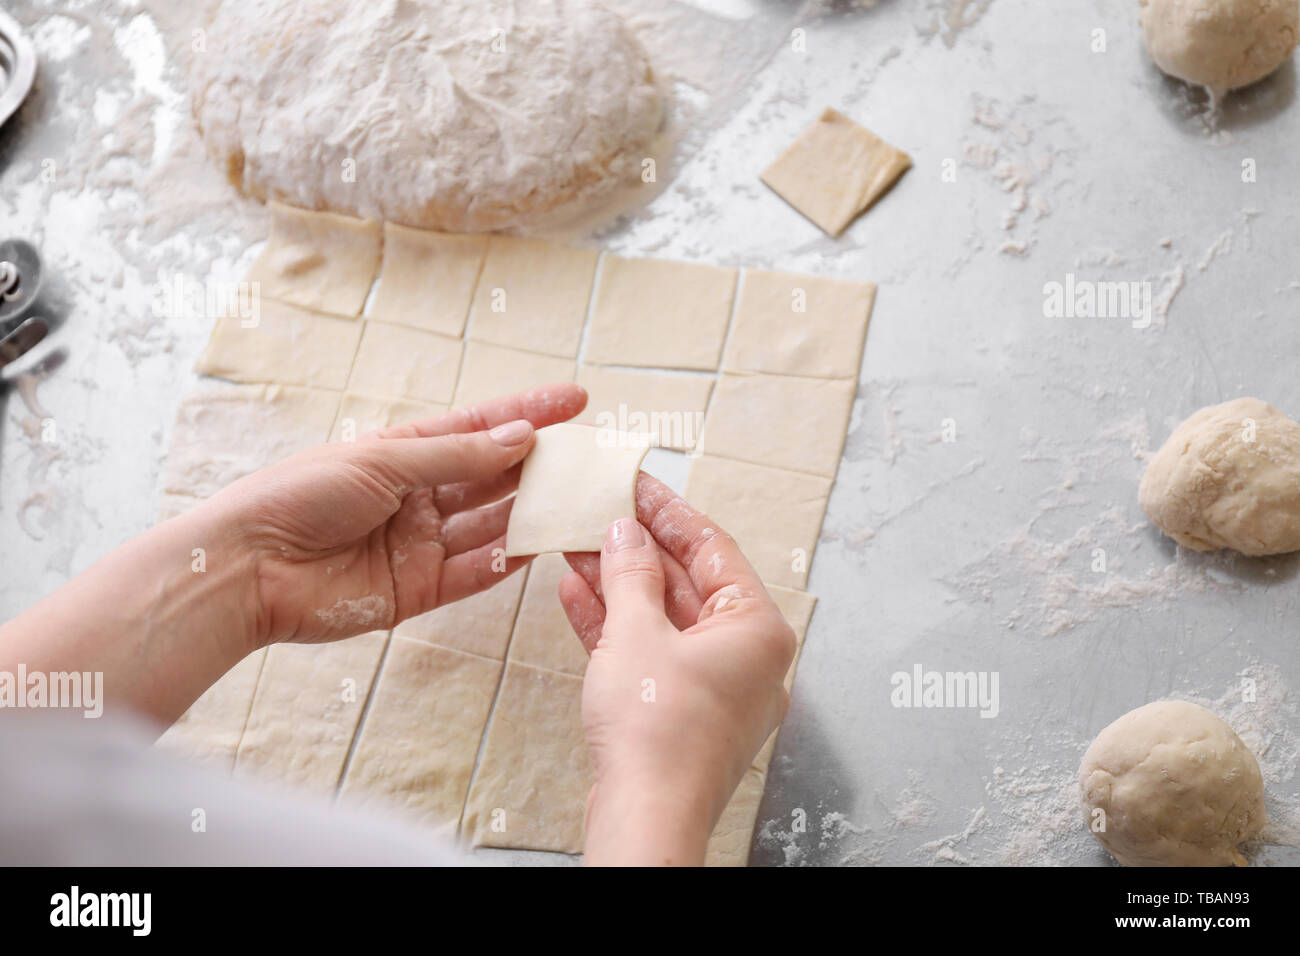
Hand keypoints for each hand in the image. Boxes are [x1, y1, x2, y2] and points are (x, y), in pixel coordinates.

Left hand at [213, 385, 585, 646]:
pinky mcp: (417, 590)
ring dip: (532, 511)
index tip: (577, 399)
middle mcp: (418, 497)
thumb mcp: (382, 461)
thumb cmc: (300, 496)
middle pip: (492, 476)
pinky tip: (539, 545)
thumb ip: (456, 456)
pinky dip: (505, 560)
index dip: (527, 412)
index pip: (479, 428)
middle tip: (590, 455)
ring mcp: (420, 544)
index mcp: (403, 454)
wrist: (248, 568)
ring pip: (491, 524)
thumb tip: (521, 438)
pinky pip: (474, 573)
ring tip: (577, 498)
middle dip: (540, 464)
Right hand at [559, 474, 796, 865]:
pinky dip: (615, 625)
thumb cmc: (658, 733)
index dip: (668, 512)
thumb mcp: (637, 632)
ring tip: (577, 545)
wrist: (645, 818)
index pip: (712, 548)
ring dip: (618, 583)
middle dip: (637, 549)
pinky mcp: (680, 712)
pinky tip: (576, 594)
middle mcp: (745, 655)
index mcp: (757, 628)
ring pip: (663, 618)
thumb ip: (631, 574)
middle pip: (687, 582)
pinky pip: (650, 653)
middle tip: (599, 512)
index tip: (636, 485)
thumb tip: (625, 534)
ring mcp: (713, 686)